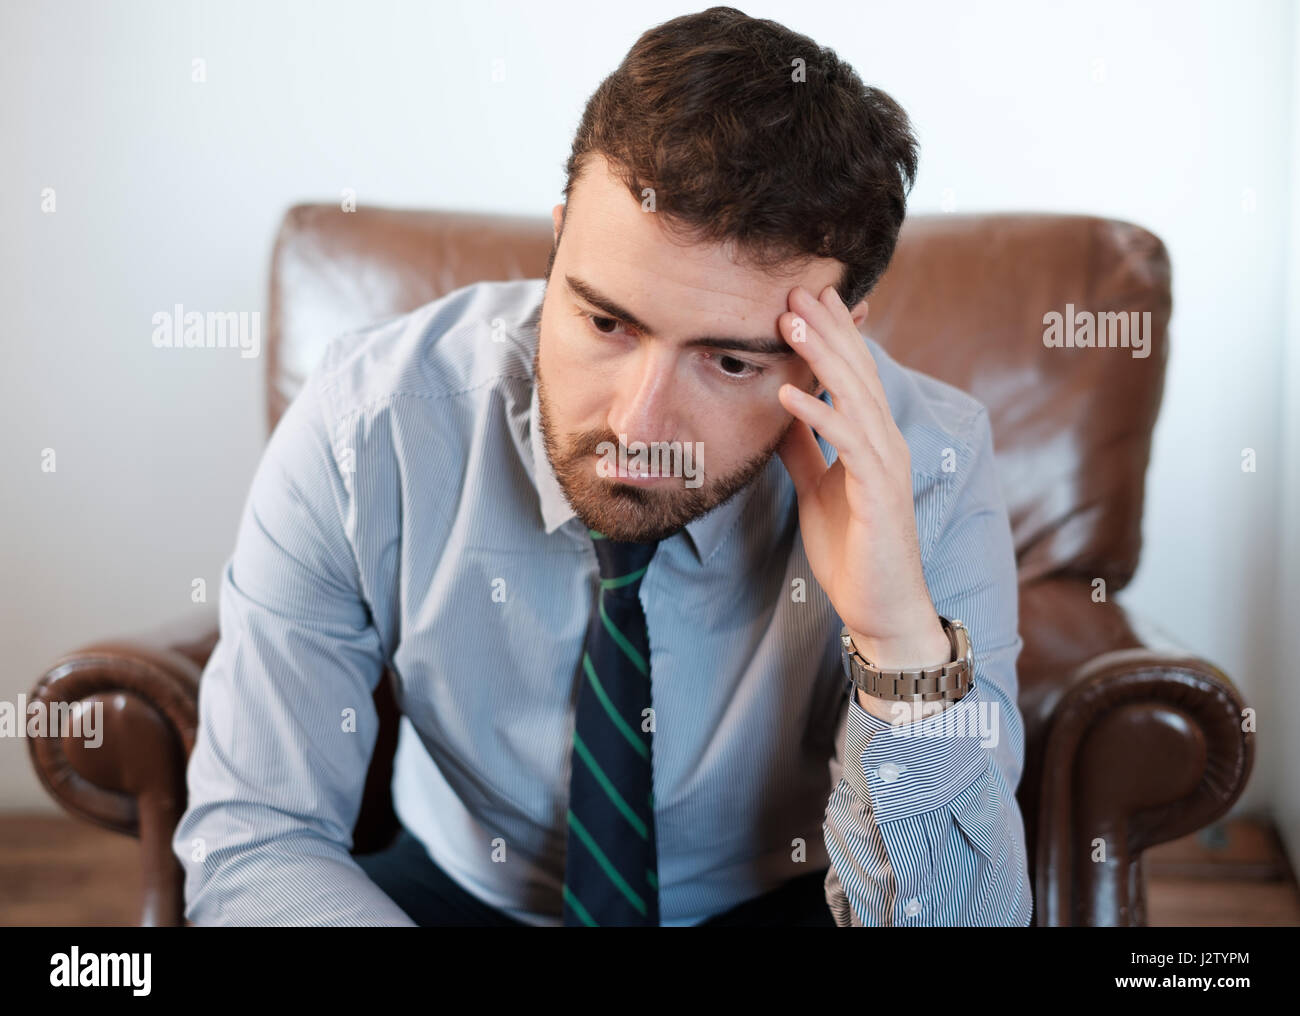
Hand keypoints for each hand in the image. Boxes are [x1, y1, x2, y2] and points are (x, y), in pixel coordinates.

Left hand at [775, 285, 950, 721]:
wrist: (881, 610)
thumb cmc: (854, 552)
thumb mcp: (818, 490)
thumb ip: (804, 451)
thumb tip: (781, 415)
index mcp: (873, 440)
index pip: (852, 375)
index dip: (831, 335)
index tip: (805, 297)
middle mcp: (887, 443)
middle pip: (856, 373)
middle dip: (825, 328)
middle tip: (794, 288)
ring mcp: (887, 467)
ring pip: (856, 397)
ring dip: (821, 357)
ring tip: (788, 323)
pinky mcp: (879, 495)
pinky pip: (848, 445)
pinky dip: (818, 416)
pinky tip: (789, 394)